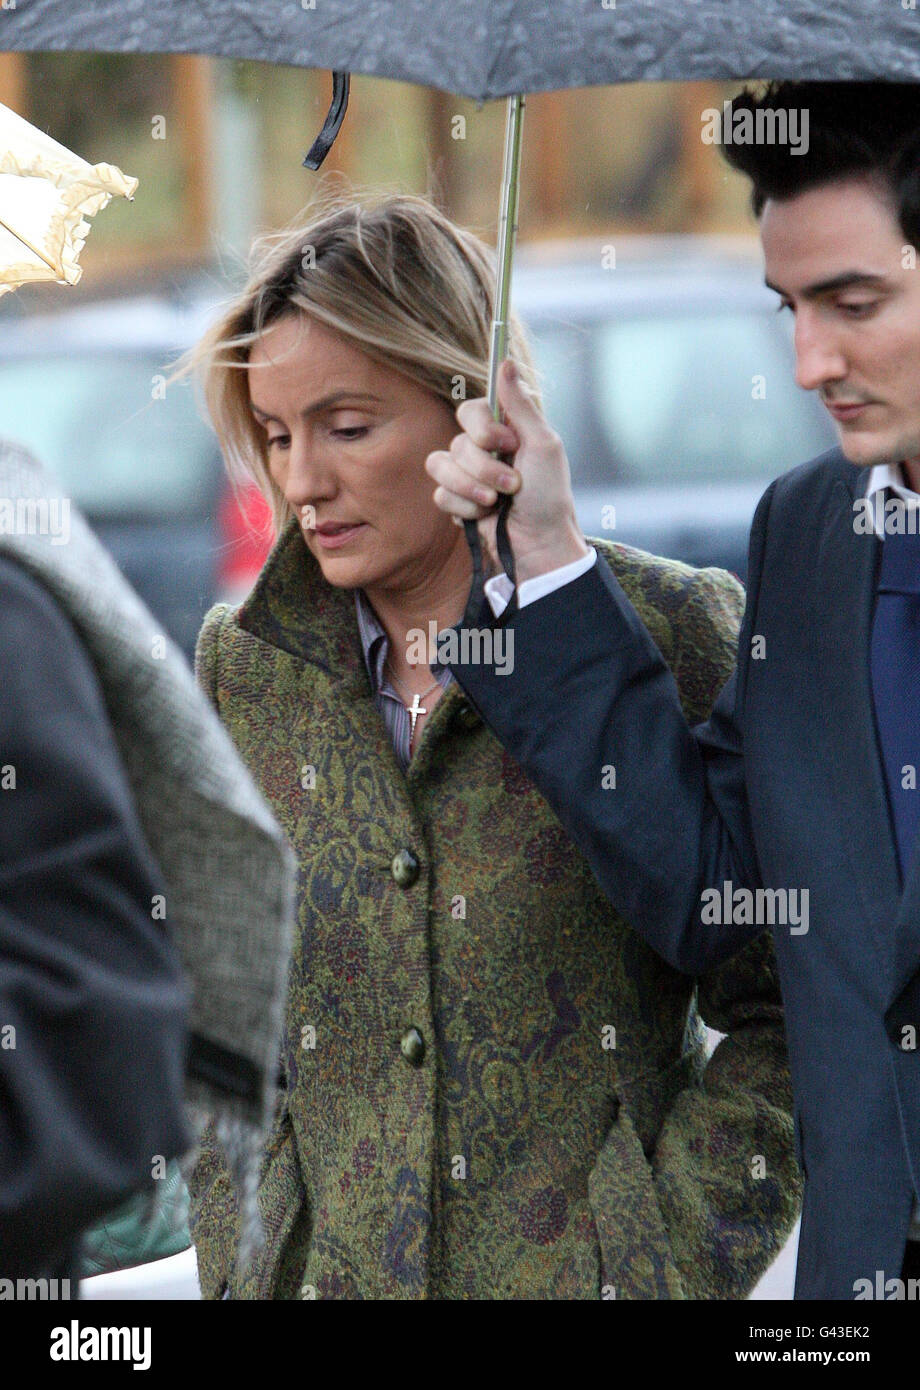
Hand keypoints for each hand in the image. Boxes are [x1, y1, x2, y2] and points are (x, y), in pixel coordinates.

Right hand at [425, 358, 589, 582]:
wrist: (539, 544)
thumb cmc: (549, 496)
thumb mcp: (543, 444)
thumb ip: (520, 405)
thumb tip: (506, 361)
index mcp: (502, 431)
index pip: (470, 410)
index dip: (483, 428)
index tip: (507, 444)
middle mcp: (481, 450)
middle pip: (457, 441)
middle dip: (485, 467)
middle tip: (512, 485)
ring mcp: (466, 476)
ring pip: (441, 466)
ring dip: (473, 488)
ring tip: (498, 502)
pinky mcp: (456, 501)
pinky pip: (440, 494)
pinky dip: (465, 507)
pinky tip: (485, 515)